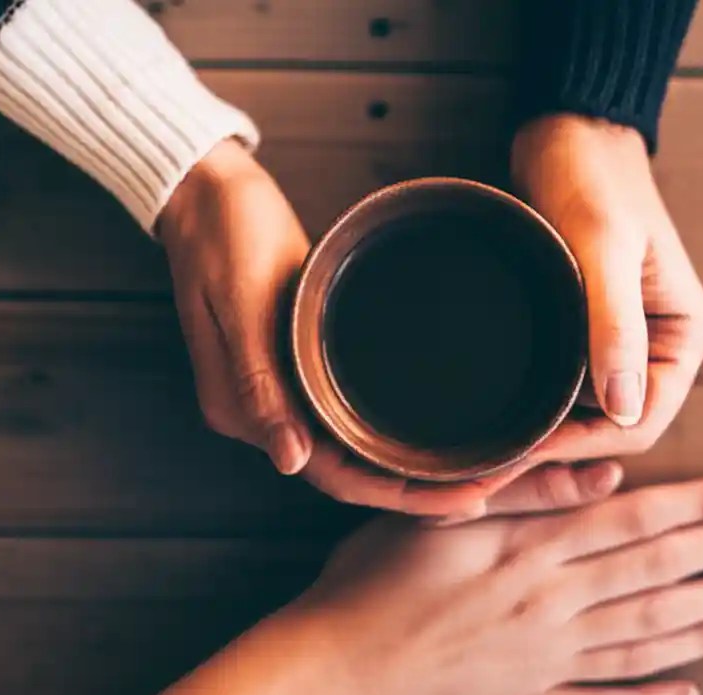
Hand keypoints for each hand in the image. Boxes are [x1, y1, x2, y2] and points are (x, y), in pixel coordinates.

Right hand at [159, 140, 627, 516]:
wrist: (205, 190)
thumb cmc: (226, 233)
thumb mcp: (242, 301)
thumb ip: (260, 380)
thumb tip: (290, 461)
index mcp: (245, 409)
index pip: (334, 477)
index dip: (402, 495)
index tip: (469, 496)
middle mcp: (265, 412)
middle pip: (352, 471)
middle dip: (421, 487)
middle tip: (497, 484)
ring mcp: (281, 388)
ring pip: (356, 447)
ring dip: (411, 462)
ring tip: (480, 463)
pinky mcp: (297, 361)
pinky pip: (350, 412)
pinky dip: (393, 426)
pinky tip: (436, 423)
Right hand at [295, 476, 702, 694]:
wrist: (334, 673)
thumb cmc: (371, 584)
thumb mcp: (440, 519)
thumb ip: (524, 494)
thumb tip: (605, 476)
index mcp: (535, 555)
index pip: (640, 524)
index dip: (702, 508)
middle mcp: (555, 609)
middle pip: (661, 580)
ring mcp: (548, 662)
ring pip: (651, 641)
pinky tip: (693, 690)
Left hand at [512, 115, 702, 463]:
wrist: (566, 135)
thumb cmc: (590, 179)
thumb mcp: (601, 247)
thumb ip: (613, 325)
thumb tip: (624, 409)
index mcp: (682, 334)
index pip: (643, 420)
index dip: (586, 445)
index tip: (526, 450)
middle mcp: (658, 346)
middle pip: (613, 427)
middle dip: (560, 448)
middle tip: (493, 461)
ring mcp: (621, 342)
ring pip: (586, 412)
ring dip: (544, 430)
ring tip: (487, 440)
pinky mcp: (585, 331)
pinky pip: (565, 385)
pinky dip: (537, 402)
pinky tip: (495, 410)